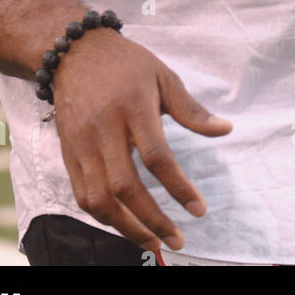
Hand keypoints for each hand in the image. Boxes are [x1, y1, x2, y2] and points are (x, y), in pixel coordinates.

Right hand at [52, 30, 232, 252]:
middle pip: (125, 186)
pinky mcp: (68, 153)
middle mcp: (104, 128)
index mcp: (133, 106)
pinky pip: (83, 195)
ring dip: (127, 228)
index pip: (156, 156)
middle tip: (177, 239)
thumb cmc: (125, 64)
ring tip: (152, 242)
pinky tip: (125, 225)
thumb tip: (226, 130)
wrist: (74, 52)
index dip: (178, 187)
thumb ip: (191, 109)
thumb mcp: (163, 76)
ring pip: (100, 198)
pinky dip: (104, 216)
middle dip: (152, 220)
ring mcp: (82, 144)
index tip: (199, 210)